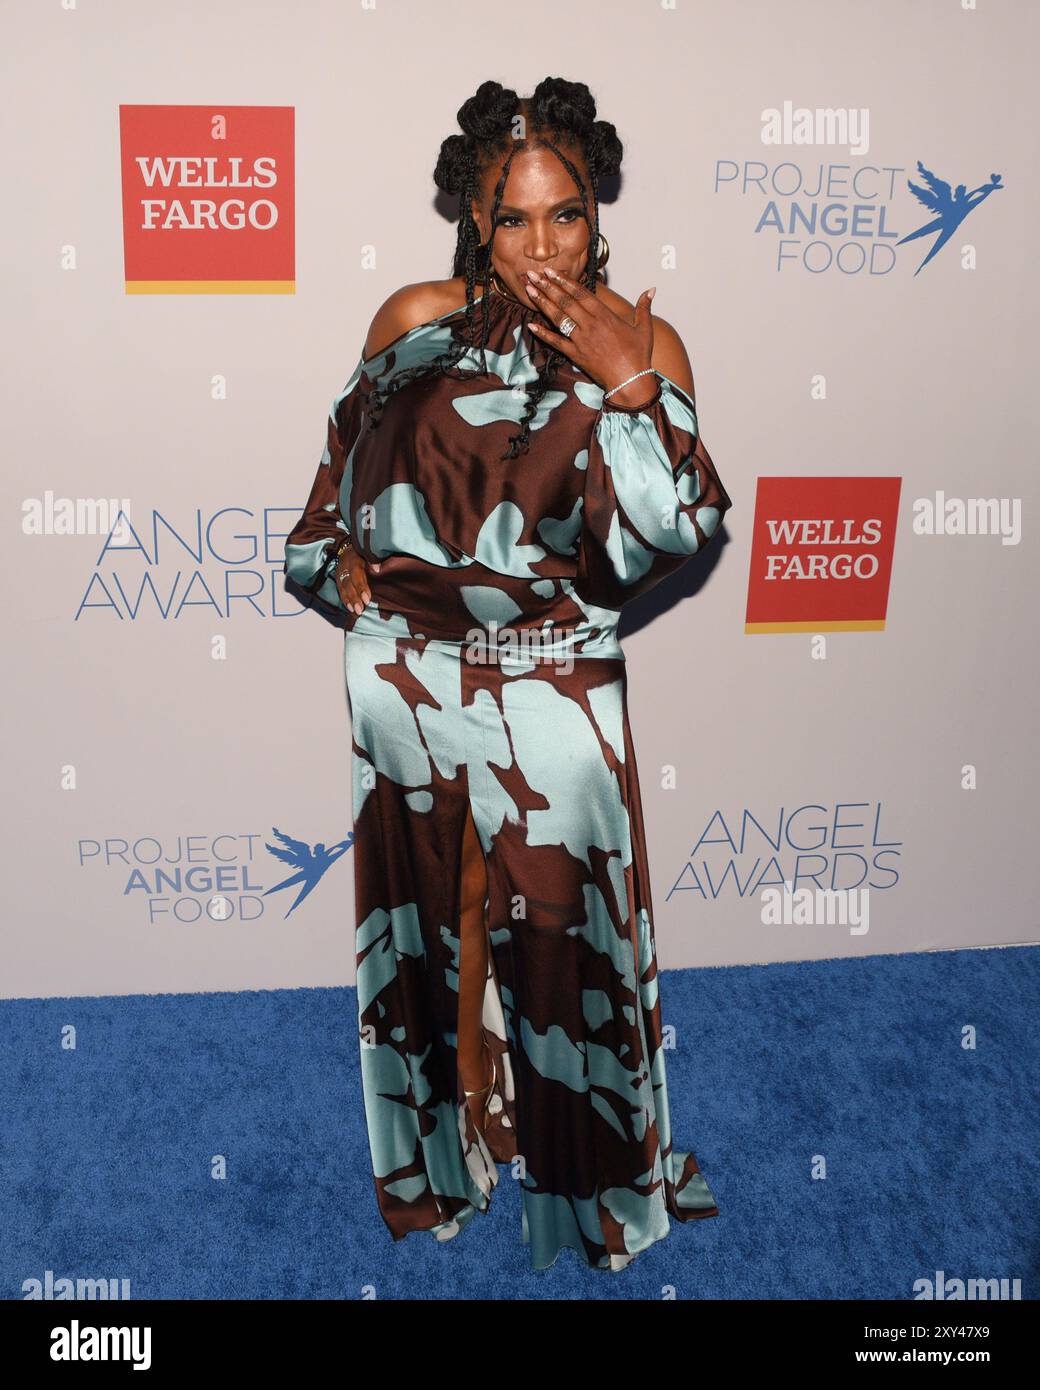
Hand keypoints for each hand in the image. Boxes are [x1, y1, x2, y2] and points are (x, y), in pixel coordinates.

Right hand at [333, 538, 379, 614]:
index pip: (356, 573)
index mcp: (354, 558)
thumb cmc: (366, 550)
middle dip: (354, 597)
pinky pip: (340, 588)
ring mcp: (340, 570)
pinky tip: (349, 607)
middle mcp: (345, 564)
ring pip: (343, 586)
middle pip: (348, 582)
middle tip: (360, 609)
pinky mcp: (338, 575)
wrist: (352, 545)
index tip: (367, 598)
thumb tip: (378, 569)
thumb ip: (374, 559)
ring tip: (355, 610)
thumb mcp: (370, 551)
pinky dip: (344, 598)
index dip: (361, 586)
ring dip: (349, 600)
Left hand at [522, 267, 657, 407]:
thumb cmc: (638, 356)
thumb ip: (644, 307)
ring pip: (558, 317)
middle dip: (548, 286)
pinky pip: (556, 342)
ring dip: (542, 302)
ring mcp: (581, 340)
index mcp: (605, 315)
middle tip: (533, 274)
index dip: (565, 281)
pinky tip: (530, 325)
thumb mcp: (644, 328)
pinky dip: (543, 334)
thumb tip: (651, 289)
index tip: (552, 272)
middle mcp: (590, 325)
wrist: (631, 382)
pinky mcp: (575, 355)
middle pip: (565, 301)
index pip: (581, 293)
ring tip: (529, 289)